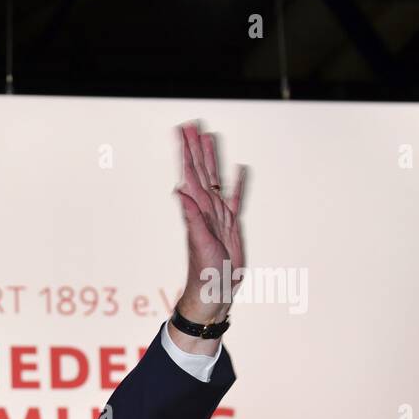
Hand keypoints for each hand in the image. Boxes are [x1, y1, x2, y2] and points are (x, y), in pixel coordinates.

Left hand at [173, 122, 245, 323]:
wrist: (214, 292)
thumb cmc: (205, 274)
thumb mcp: (200, 244)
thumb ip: (192, 218)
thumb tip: (180, 192)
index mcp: (197, 210)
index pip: (190, 175)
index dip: (185, 153)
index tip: (181, 132)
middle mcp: (206, 209)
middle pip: (201, 172)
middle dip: (195, 149)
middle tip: (191, 125)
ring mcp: (218, 216)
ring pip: (216, 180)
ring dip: (212, 159)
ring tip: (209, 138)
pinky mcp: (231, 226)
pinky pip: (235, 199)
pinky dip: (237, 183)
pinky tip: (239, 169)